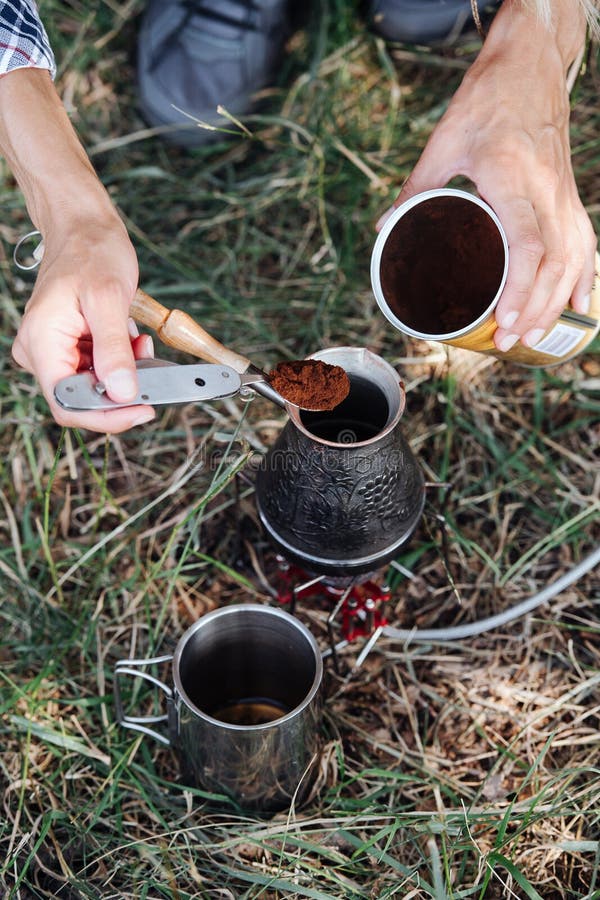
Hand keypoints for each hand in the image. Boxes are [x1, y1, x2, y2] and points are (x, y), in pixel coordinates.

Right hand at [12, 215, 155, 432]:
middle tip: (148, 365)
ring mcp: (53, 352)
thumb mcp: (108, 298)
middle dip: (121, 390)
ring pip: (94, 387)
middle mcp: (41, 353)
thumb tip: (123, 393)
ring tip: (139, 343)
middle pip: (82, 400)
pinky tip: (131, 341)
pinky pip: (97, 372)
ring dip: (124, 375)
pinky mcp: (69, 349)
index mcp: (41, 343)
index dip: (107, 416)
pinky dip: (121, 363)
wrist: (84, 227)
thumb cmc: (92, 252)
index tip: (143, 409)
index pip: (69, 403)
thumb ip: (114, 350)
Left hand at [381, 0, 595, 352]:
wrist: (529, 66)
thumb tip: (385, 230)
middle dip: (537, 309)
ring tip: (535, 335)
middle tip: (510, 341)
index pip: (529, 245)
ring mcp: (565, 193)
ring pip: (576, 257)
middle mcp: (546, 190)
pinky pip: (587, 242)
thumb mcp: (443, 142)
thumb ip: (415, 188)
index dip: (521, 289)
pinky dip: (585, 276)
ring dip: (559, 301)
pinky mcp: (571, 194)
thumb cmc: (486, 100)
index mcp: (512, 177)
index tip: (505, 321)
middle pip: (555, 263)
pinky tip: (579, 304)